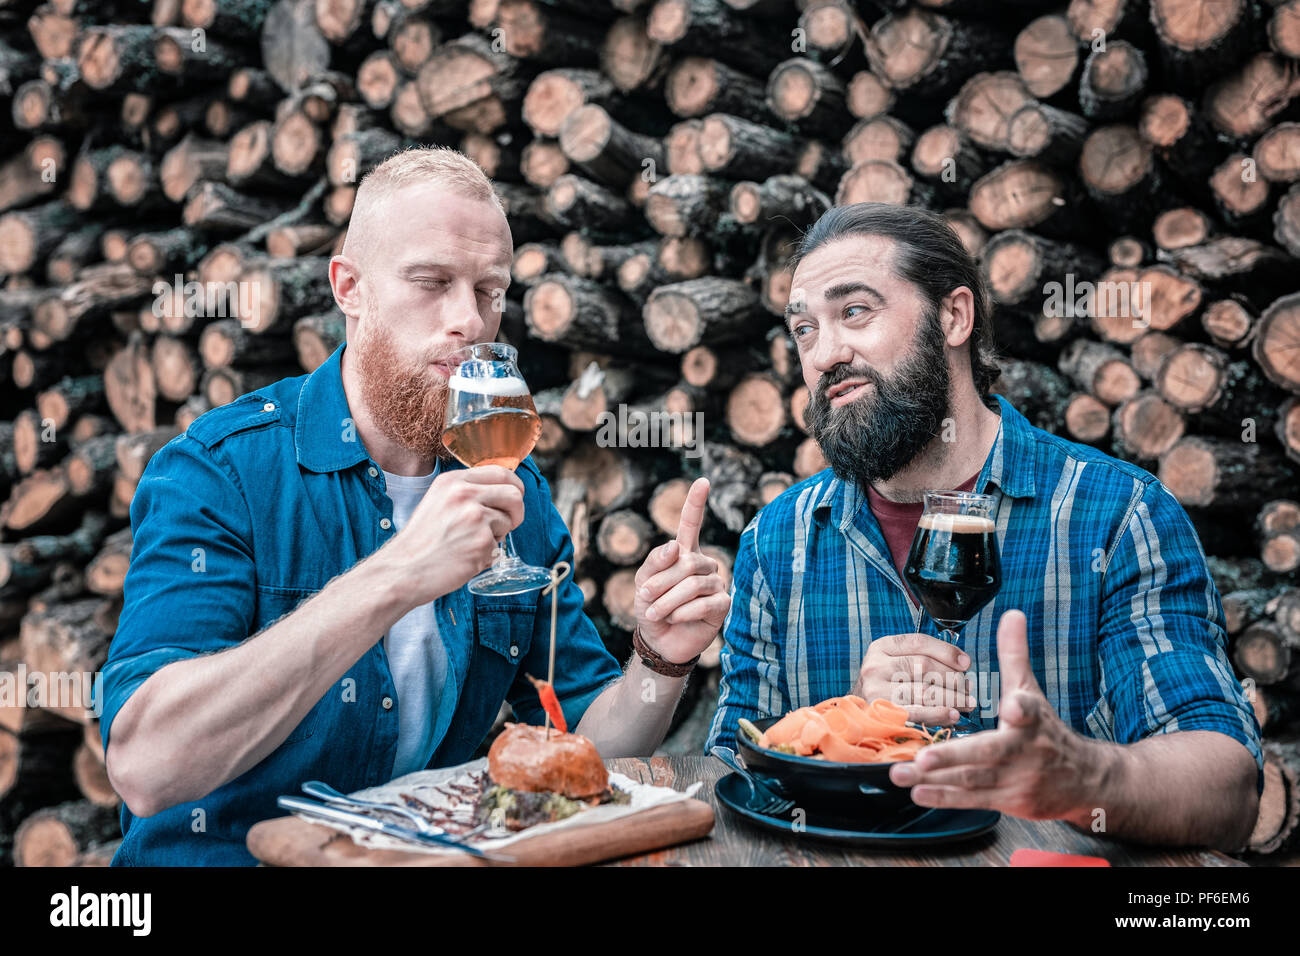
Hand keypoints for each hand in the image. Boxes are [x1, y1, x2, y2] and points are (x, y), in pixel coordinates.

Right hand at [385, 465, 524, 605]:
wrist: (404, 569)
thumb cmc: (422, 541)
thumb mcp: (438, 501)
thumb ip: (467, 492)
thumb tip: (502, 491)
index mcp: (453, 481)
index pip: (501, 472)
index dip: (514, 486)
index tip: (514, 498)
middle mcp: (464, 494)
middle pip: (514, 494)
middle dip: (517, 511)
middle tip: (507, 524)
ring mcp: (474, 517)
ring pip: (508, 521)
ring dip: (497, 535)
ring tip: (470, 543)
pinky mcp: (481, 541)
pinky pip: (499, 546)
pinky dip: (488, 554)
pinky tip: (466, 557)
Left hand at [633, 477, 729, 666]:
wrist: (660, 641)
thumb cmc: (651, 608)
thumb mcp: (642, 583)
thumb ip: (654, 562)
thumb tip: (674, 546)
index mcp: (684, 553)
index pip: (691, 524)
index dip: (695, 503)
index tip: (702, 481)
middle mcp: (703, 564)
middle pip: (686, 562)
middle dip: (661, 582)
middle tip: (646, 598)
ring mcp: (716, 584)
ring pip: (693, 584)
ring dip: (669, 600)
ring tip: (656, 612)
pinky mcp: (723, 604)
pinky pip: (704, 603)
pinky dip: (683, 612)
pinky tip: (675, 619)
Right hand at [851, 632, 974, 725]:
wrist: (858, 713)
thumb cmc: (885, 686)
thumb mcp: (895, 663)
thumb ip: (922, 657)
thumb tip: (961, 663)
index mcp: (882, 647)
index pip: (919, 643)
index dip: (946, 651)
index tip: (966, 662)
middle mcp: (876, 666)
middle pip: (924, 666)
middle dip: (953, 677)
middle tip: (968, 687)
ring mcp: (876, 690)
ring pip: (924, 690)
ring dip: (952, 697)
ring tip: (967, 702)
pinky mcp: (882, 713)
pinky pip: (917, 712)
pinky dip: (938, 714)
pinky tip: (953, 714)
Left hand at [887, 609, 1099, 821]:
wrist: (1084, 781)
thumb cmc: (1047, 730)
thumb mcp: (1032, 690)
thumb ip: (1015, 654)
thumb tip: (1012, 614)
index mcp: (1033, 719)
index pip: (1030, 711)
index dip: (1022, 709)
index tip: (1012, 707)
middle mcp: (1026, 751)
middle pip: (989, 753)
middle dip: (955, 756)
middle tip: (924, 757)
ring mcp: (1018, 780)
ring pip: (973, 780)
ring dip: (936, 779)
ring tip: (902, 773)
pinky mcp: (1010, 802)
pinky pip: (974, 799)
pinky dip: (945, 797)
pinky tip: (919, 793)